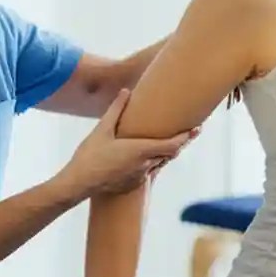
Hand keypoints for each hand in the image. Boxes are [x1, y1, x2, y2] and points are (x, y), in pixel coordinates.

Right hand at [57, 89, 199, 197]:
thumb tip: (127, 91)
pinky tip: (147, 158)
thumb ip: (116, 109)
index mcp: (141, 150)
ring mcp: (140, 177)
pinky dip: (153, 162)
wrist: (79, 184)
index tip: (197, 128)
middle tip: (191, 131)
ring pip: (160, 163)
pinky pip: (148, 172)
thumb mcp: (102, 129)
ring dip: (166, 153)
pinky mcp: (132, 185)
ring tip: (171, 141)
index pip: (172, 144)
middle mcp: (145, 165)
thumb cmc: (89, 156)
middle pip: (170, 153)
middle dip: (180, 143)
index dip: (186, 137)